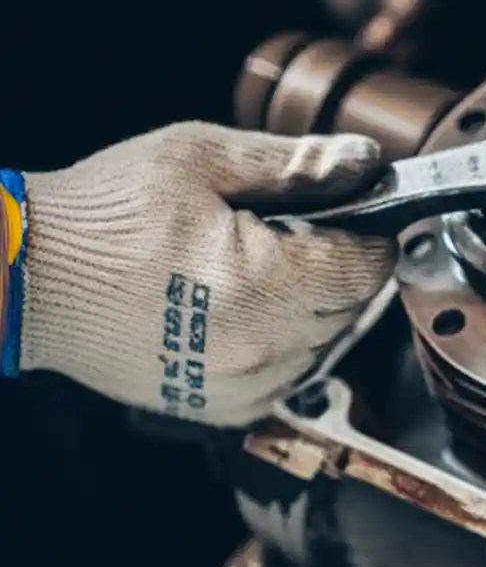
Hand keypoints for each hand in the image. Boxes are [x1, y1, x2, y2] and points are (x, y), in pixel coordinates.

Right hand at [19, 122, 395, 426]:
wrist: (29, 279)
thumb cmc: (108, 214)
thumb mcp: (203, 159)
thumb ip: (298, 163)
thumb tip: (367, 159)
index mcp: (268, 281)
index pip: (370, 266)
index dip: (369, 231)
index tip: (348, 212)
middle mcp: (266, 347)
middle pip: (353, 306)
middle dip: (338, 264)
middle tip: (288, 232)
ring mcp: (245, 386)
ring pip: (326, 343)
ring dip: (312, 306)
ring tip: (256, 268)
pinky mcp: (222, 407)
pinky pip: (288, 376)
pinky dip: (283, 344)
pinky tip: (242, 308)